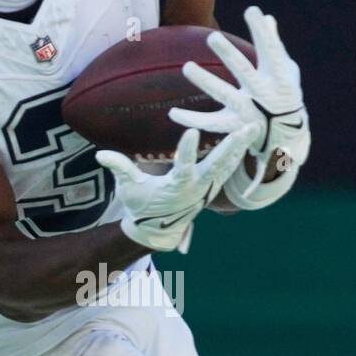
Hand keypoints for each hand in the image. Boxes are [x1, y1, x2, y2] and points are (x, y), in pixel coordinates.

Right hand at [97, 125, 256, 251]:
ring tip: (255, 126)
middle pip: (219, 164)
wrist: (156, 229)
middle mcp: (197, 188)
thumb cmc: (140, 206)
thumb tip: (100, 155)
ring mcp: (207, 188)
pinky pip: (228, 169)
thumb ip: (119, 169)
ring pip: (228, 165)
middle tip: (248, 127)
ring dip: (242, 146)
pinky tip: (248, 139)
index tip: (191, 130)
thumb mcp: (127, 188)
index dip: (186, 150)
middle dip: (233, 145)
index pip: (182, 167)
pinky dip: (238, 154)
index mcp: (176, 188)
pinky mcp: (211, 186)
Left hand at [169, 6, 310, 178]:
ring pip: (225, 95)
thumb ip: (273, 44)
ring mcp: (249, 110)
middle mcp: (263, 92)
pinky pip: (210, 123)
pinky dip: (192, 119)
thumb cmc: (284, 95)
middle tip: (213, 37)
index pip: (271, 49)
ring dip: (206, 81)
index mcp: (279, 76)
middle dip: (230, 55)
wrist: (288, 136)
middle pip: (245, 71)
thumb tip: (266, 17)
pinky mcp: (235, 126)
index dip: (262, 31)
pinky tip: (172, 113)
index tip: (252, 10)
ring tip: (186, 66)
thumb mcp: (285, 70)